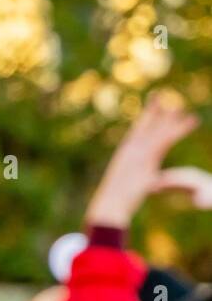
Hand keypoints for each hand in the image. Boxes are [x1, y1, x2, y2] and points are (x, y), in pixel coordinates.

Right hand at [84, 91, 199, 229]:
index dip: (144, 118)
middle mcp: (131, 150)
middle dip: (153, 111)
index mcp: (125, 155)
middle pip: (145, 126)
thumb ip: (136, 183)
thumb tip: (143, 186)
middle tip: (161, 94)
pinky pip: (167, 140)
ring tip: (181, 106)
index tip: (150, 106)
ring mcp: (138, 154)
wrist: (109, 206)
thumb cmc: (114, 204)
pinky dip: (179, 129)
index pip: (137, 132)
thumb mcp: (126, 190)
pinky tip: (190, 121)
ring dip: (171, 118)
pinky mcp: (147, 160)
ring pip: (159, 131)